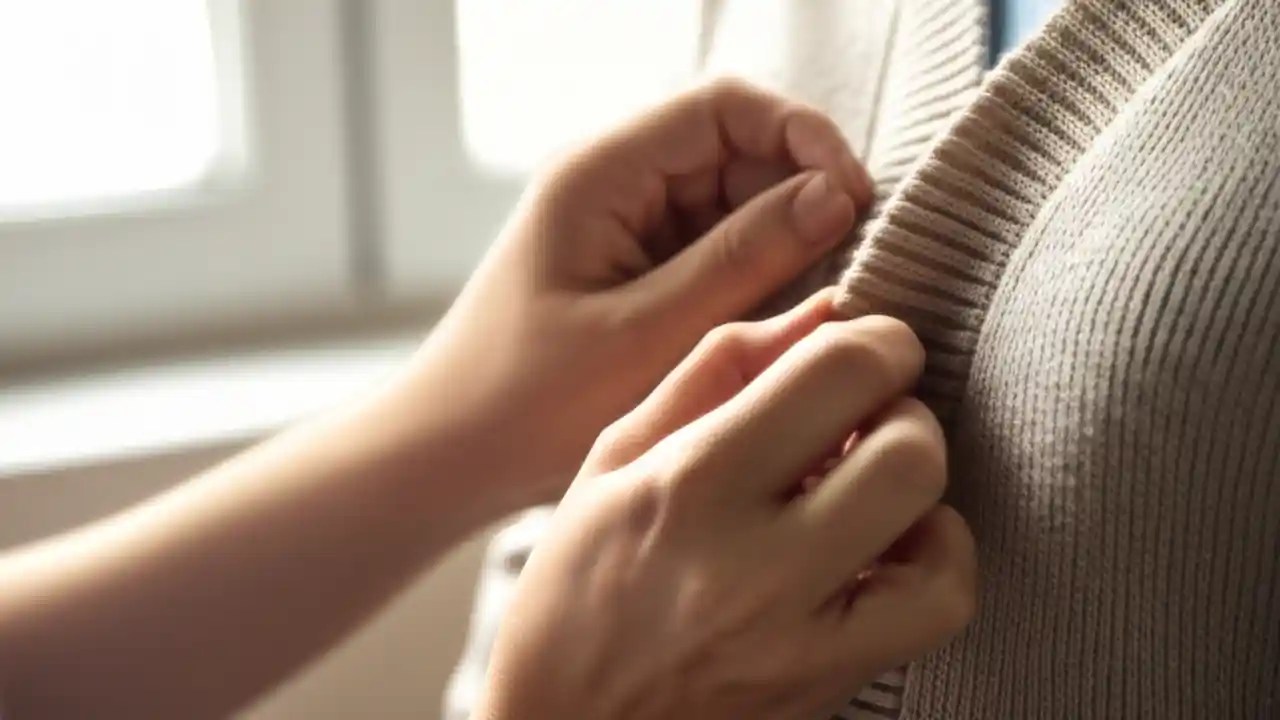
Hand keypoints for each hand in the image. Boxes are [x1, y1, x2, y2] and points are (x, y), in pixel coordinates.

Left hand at [401, 80, 873, 510]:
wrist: (451, 456)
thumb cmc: (527, 401)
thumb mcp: (647, 334)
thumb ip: (744, 262)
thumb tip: (834, 197)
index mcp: (600, 174)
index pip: (723, 106)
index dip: (802, 135)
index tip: (854, 197)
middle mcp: (613, 183)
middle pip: (735, 149)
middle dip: (800, 192)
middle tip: (850, 262)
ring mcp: (624, 226)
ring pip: (732, 201)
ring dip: (782, 238)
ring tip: (818, 299)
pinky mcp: (634, 269)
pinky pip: (713, 247)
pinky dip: (754, 272)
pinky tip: (778, 317)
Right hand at [475, 294, 978, 719]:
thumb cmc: (579, 586)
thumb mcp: (616, 456)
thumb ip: (715, 370)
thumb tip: (822, 310)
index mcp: (686, 482)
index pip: (840, 370)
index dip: (880, 339)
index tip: (868, 347)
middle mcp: (747, 559)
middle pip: (909, 444)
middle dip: (903, 409)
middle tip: (866, 417)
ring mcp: (795, 632)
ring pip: (935, 520)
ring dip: (920, 483)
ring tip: (870, 484)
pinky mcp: (826, 682)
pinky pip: (940, 606)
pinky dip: (939, 562)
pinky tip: (889, 551)